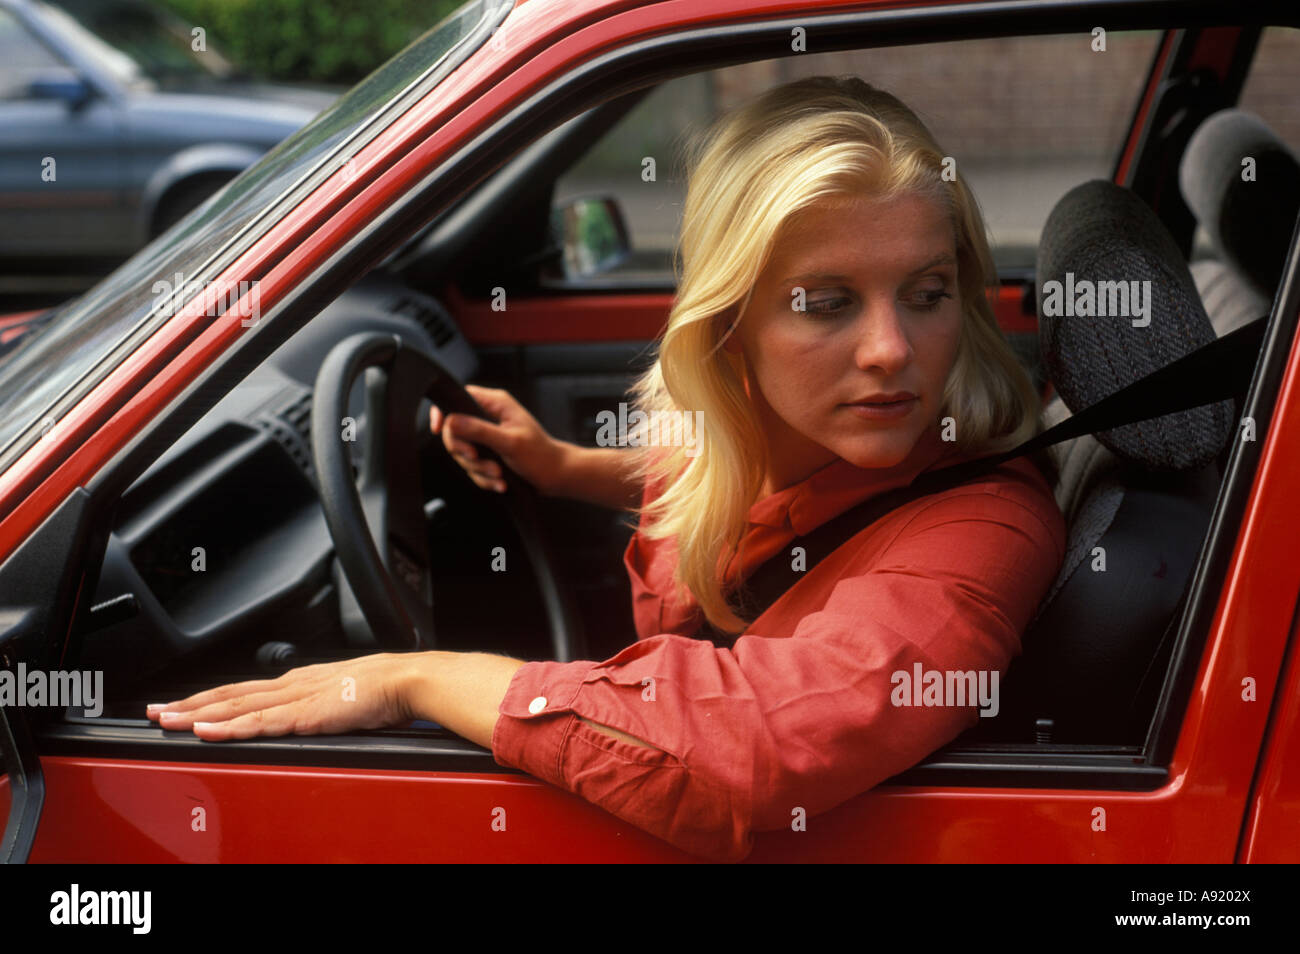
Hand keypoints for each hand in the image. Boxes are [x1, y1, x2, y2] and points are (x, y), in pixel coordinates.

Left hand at [144, 653, 416, 740]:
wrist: (407, 680)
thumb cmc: (386, 690)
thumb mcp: (344, 697)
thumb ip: (324, 706)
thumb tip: (314, 718)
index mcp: (300, 681)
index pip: (245, 690)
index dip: (211, 698)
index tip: (184, 705)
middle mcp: (291, 685)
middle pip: (230, 695)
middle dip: (189, 704)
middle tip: (156, 711)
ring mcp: (295, 698)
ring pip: (235, 706)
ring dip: (197, 713)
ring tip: (167, 720)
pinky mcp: (305, 714)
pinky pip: (259, 722)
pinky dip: (229, 726)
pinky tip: (206, 730)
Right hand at [430, 384, 564, 494]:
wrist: (556, 477)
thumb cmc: (540, 456)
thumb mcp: (509, 442)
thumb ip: (479, 430)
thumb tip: (450, 421)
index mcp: (495, 404)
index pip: (458, 397)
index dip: (443, 412)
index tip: (437, 429)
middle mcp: (489, 417)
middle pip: (454, 430)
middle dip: (465, 451)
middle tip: (478, 459)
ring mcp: (487, 437)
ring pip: (463, 453)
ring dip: (479, 469)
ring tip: (499, 475)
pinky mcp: (489, 455)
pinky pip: (473, 468)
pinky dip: (485, 479)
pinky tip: (501, 483)